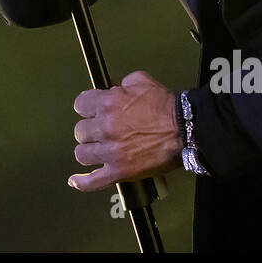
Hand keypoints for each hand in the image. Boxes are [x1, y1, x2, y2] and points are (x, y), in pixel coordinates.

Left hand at [69, 71, 181, 191]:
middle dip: (90, 129)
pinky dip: (83, 182)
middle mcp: (105, 127)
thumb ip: (121, 82)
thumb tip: (111, 86)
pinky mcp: (119, 171)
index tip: (91, 111)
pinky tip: (76, 180)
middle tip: (101, 130)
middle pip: (80, 131)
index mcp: (108, 104)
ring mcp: (111, 152)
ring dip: (89, 150)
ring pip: (82, 154)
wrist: (185, 129)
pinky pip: (93, 180)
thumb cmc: (166, 107)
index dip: (87, 107)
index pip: (80, 105)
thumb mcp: (141, 81)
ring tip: (97, 149)